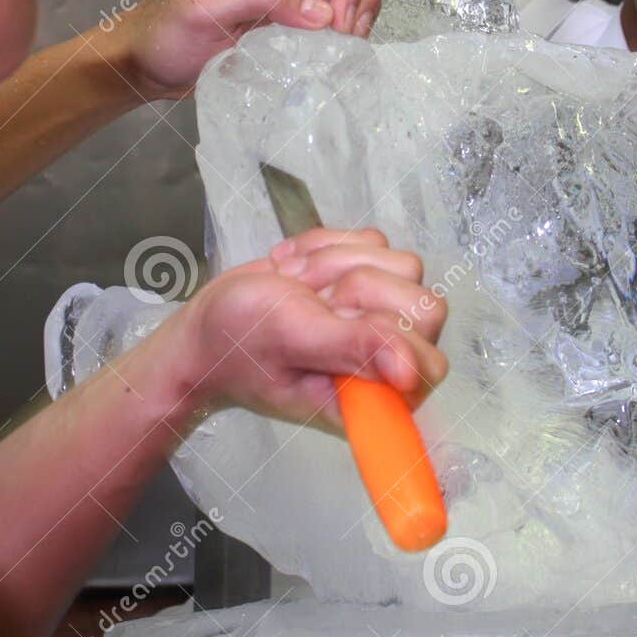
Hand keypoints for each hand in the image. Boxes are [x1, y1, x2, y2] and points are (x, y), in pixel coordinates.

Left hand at [103, 0, 382, 100]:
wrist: (148, 59)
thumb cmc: (166, 30)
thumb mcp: (207, 9)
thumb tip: (323, 11)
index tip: (342, 23)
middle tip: (353, 32)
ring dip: (358, 2)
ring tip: (349, 40)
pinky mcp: (289, 3)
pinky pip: (333, 0)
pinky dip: (345, 17)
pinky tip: (337, 43)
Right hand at [154, 226, 446, 432]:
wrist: (205, 323)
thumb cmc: (237, 344)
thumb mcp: (292, 339)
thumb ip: (354, 348)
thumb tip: (411, 372)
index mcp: (375, 394)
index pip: (431, 362)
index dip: (388, 331)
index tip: (335, 327)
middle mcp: (387, 357)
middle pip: (423, 303)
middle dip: (357, 289)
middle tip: (309, 303)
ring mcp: (379, 314)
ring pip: (400, 265)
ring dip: (337, 266)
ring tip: (297, 289)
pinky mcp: (366, 277)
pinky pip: (373, 242)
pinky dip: (328, 246)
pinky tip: (296, 272)